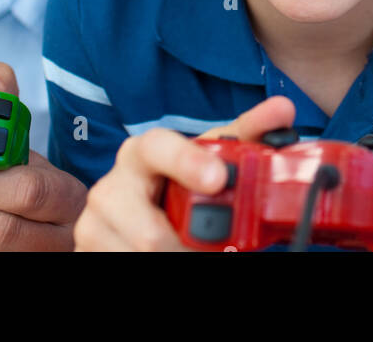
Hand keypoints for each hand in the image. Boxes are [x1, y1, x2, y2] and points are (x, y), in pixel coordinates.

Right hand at [73, 96, 296, 250]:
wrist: (140, 213)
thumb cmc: (182, 181)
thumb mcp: (212, 157)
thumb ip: (248, 134)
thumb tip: (283, 109)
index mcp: (142, 152)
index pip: (157, 148)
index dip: (188, 162)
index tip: (220, 179)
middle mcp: (111, 187)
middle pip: (150, 232)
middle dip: (189, 249)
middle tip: (221, 252)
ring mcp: (95, 225)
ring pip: (144, 256)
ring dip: (179, 258)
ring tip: (198, 253)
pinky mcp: (89, 251)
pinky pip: (127, 263)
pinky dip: (162, 263)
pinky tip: (173, 254)